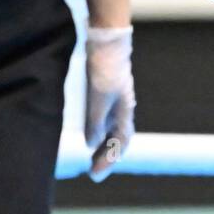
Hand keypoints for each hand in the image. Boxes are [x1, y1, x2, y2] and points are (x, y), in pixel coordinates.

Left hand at [84, 23, 134, 182]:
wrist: (107, 39)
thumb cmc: (105, 67)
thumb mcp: (98, 97)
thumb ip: (95, 121)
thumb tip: (91, 144)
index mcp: (124, 111)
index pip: (121, 142)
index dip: (109, 160)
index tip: (95, 174)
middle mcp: (122, 107)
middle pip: (117, 138)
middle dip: (106, 156)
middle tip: (92, 172)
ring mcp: (114, 98)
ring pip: (110, 128)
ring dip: (102, 145)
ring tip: (91, 157)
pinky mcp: (104, 90)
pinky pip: (103, 117)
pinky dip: (97, 129)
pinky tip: (88, 131)